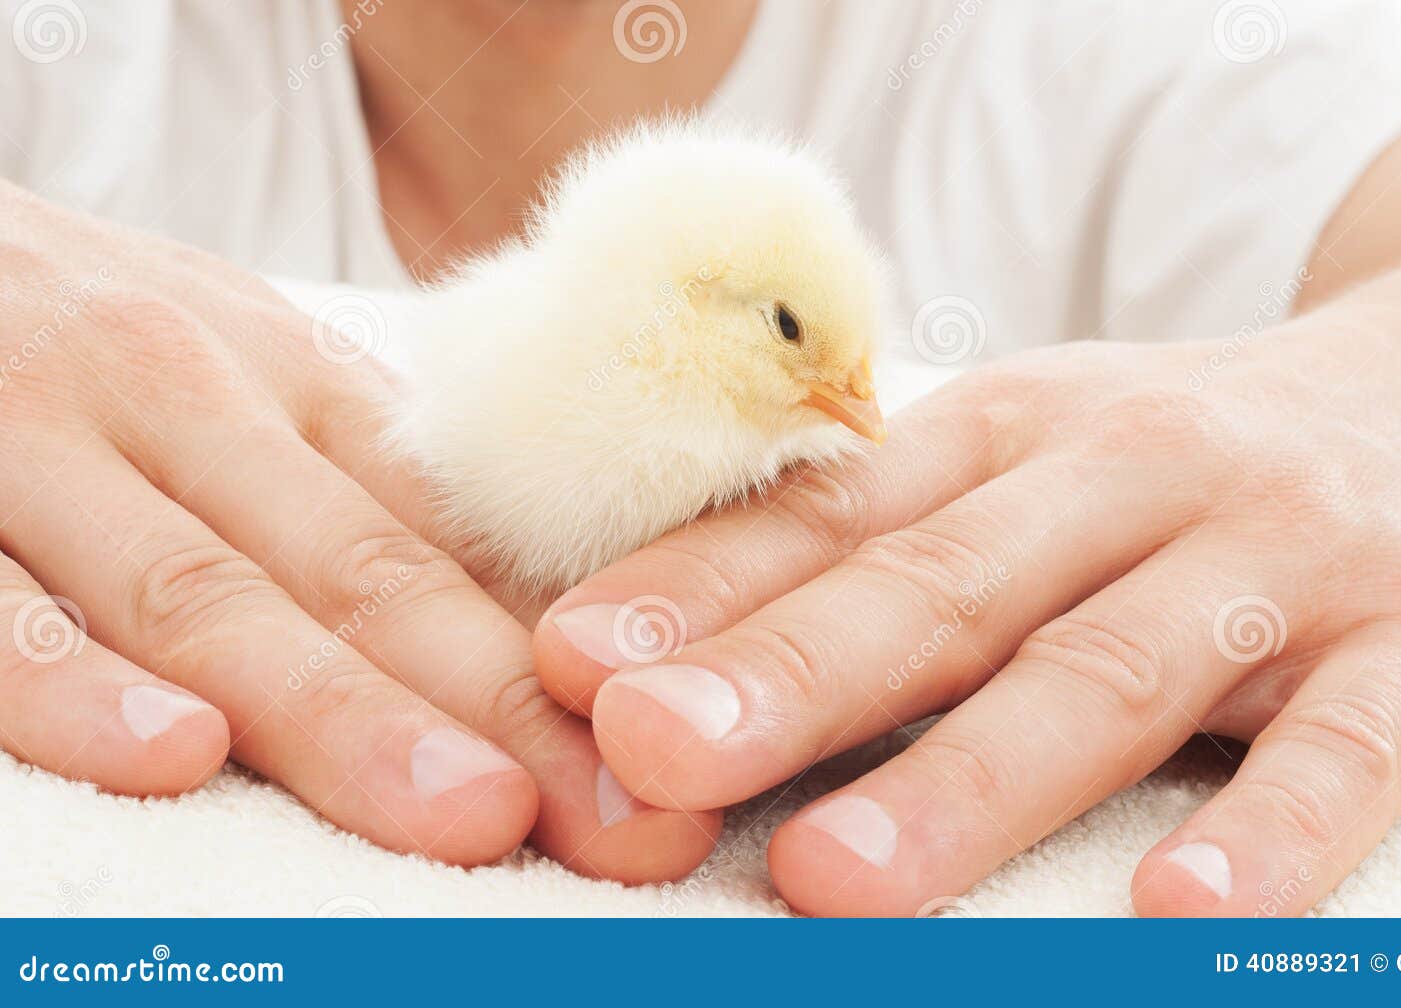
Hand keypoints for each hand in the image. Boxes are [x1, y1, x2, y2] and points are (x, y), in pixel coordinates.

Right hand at [0, 181, 716, 877]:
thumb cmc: (92, 334)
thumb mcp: (248, 379)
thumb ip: (365, 493)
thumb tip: (537, 620)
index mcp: (295, 386)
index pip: (448, 535)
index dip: (560, 657)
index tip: (651, 753)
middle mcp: (194, 404)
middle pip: (368, 576)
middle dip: (507, 709)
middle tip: (619, 816)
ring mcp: (51, 446)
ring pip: (213, 596)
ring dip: (350, 714)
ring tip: (470, 816)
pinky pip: (0, 608)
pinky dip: (85, 687)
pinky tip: (178, 756)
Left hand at [534, 304, 1400, 913]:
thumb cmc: (1204, 459)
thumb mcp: (1049, 459)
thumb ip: (896, 542)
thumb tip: (683, 640)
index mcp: (1023, 430)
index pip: (839, 511)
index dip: (701, 587)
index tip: (566, 665)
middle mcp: (1134, 475)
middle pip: (945, 587)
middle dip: (790, 678)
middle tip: (651, 759)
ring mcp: (1281, 556)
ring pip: (1108, 672)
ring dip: (968, 780)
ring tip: (839, 884)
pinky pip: (1343, 749)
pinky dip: (1263, 835)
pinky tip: (1174, 913)